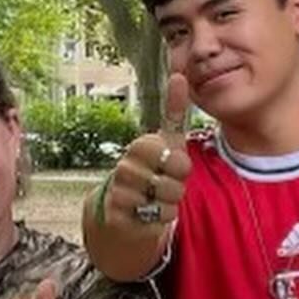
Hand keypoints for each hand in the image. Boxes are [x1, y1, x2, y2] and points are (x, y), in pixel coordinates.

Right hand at [97, 72, 191, 229]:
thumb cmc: (149, 173)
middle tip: (163, 186)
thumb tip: (179, 75)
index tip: (171, 168)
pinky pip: (157, 222)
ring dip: (168, 206)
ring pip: (167, 205)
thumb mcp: (165, 144)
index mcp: (140, 147)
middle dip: (176, 189)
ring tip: (153, 201)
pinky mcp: (116, 217)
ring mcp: (119, 193)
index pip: (179, 161)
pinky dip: (158, 222)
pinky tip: (145, 215)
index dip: (181, 168)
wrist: (120, 210)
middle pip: (175, 185)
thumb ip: (174, 113)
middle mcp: (125, 168)